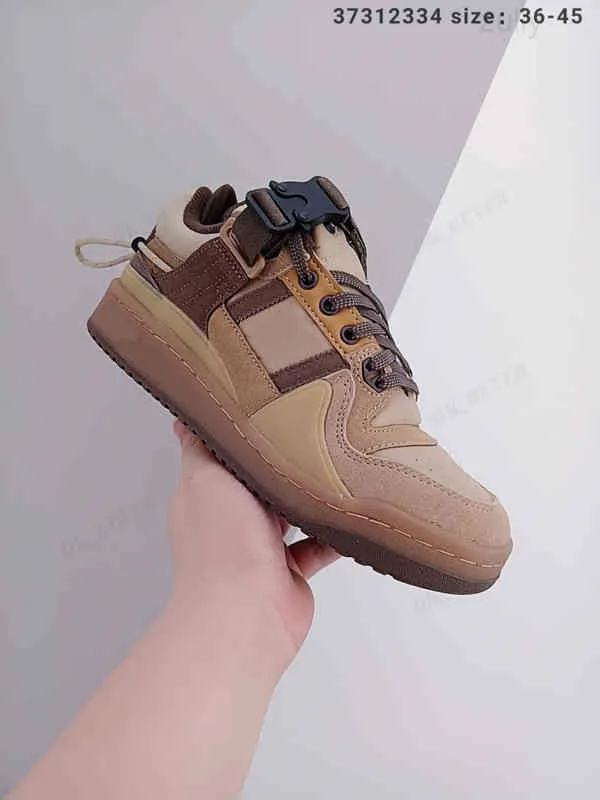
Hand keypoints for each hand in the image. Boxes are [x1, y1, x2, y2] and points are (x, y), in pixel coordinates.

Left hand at [168, 420, 339, 673]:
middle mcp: (230, 520)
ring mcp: (260, 548)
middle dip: (282, 464)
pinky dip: (332, 533)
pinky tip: (352, 512)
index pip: (221, 457)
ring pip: (290, 513)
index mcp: (205, 495)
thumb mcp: (204, 478)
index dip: (241, 435)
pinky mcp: (289, 570)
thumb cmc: (222, 542)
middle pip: (260, 483)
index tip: (268, 408)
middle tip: (315, 433)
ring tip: (339, 467)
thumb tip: (184, 421)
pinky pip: (316, 545)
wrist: (245, 613)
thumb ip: (202, 449)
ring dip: (310, 497)